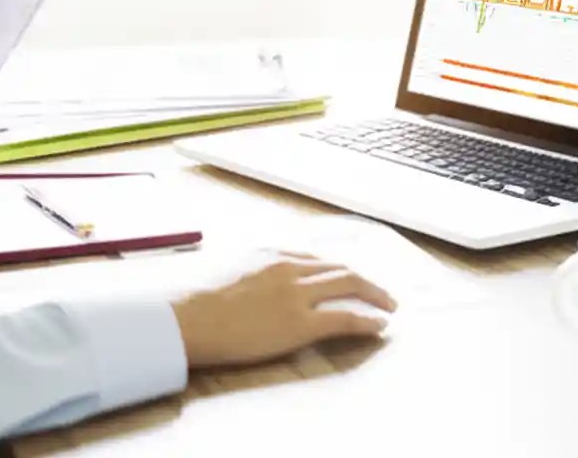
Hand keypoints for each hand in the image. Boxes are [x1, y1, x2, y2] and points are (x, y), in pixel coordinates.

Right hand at [172, 255, 397, 368]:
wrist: (189, 320)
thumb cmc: (198, 303)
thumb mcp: (229, 272)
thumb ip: (251, 272)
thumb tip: (257, 282)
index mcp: (272, 252)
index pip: (316, 258)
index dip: (338, 268)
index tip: (349, 275)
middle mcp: (290, 266)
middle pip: (340, 267)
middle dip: (365, 278)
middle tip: (381, 291)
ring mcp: (297, 294)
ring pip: (349, 284)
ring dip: (375, 294)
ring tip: (389, 306)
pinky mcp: (300, 323)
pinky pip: (345, 316)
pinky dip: (367, 319)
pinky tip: (379, 325)